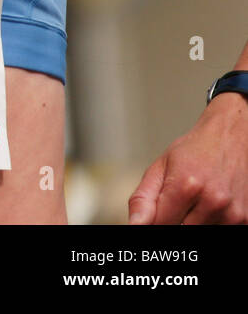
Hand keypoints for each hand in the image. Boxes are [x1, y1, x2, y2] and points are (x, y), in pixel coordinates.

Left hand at [128, 94, 247, 222]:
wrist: (231, 136)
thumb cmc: (195, 150)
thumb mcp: (161, 167)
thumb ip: (143, 198)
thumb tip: (134, 225)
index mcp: (186, 186)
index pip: (160, 224)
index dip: (154, 220)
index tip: (155, 213)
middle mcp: (212, 201)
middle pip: (180, 232)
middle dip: (174, 219)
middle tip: (178, 201)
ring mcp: (232, 212)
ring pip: (199, 233)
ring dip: (193, 221)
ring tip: (196, 200)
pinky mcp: (245, 219)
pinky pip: (219, 230)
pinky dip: (210, 221)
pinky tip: (210, 204)